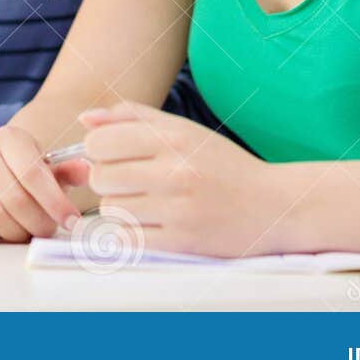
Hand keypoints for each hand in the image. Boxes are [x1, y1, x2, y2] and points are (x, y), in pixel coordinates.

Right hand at [0, 123, 84, 242]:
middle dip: (36, 222)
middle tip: (47, 230)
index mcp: (9, 137)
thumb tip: (86, 169)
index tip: (71, 221)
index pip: (31, 172)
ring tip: (26, 231)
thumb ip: (68, 171)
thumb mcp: (50, 169)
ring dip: (14, 231)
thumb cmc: (25, 174)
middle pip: (13, 197)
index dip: (54, 201)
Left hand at [79, 101, 295, 256]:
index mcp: (172, 137)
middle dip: (107, 180)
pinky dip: (131, 233)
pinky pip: (128, 239)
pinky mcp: (183, 242)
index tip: (112, 155)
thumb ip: (132, 117)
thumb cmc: (223, 165)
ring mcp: (178, 208)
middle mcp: (175, 170)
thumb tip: (84, 119)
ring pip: (111, 209)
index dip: (97, 150)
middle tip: (130, 181)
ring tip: (146, 203)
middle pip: (100, 177)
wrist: (274, 206)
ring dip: (121, 208)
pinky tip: (151, 223)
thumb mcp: (184, 130)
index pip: (99, 142)